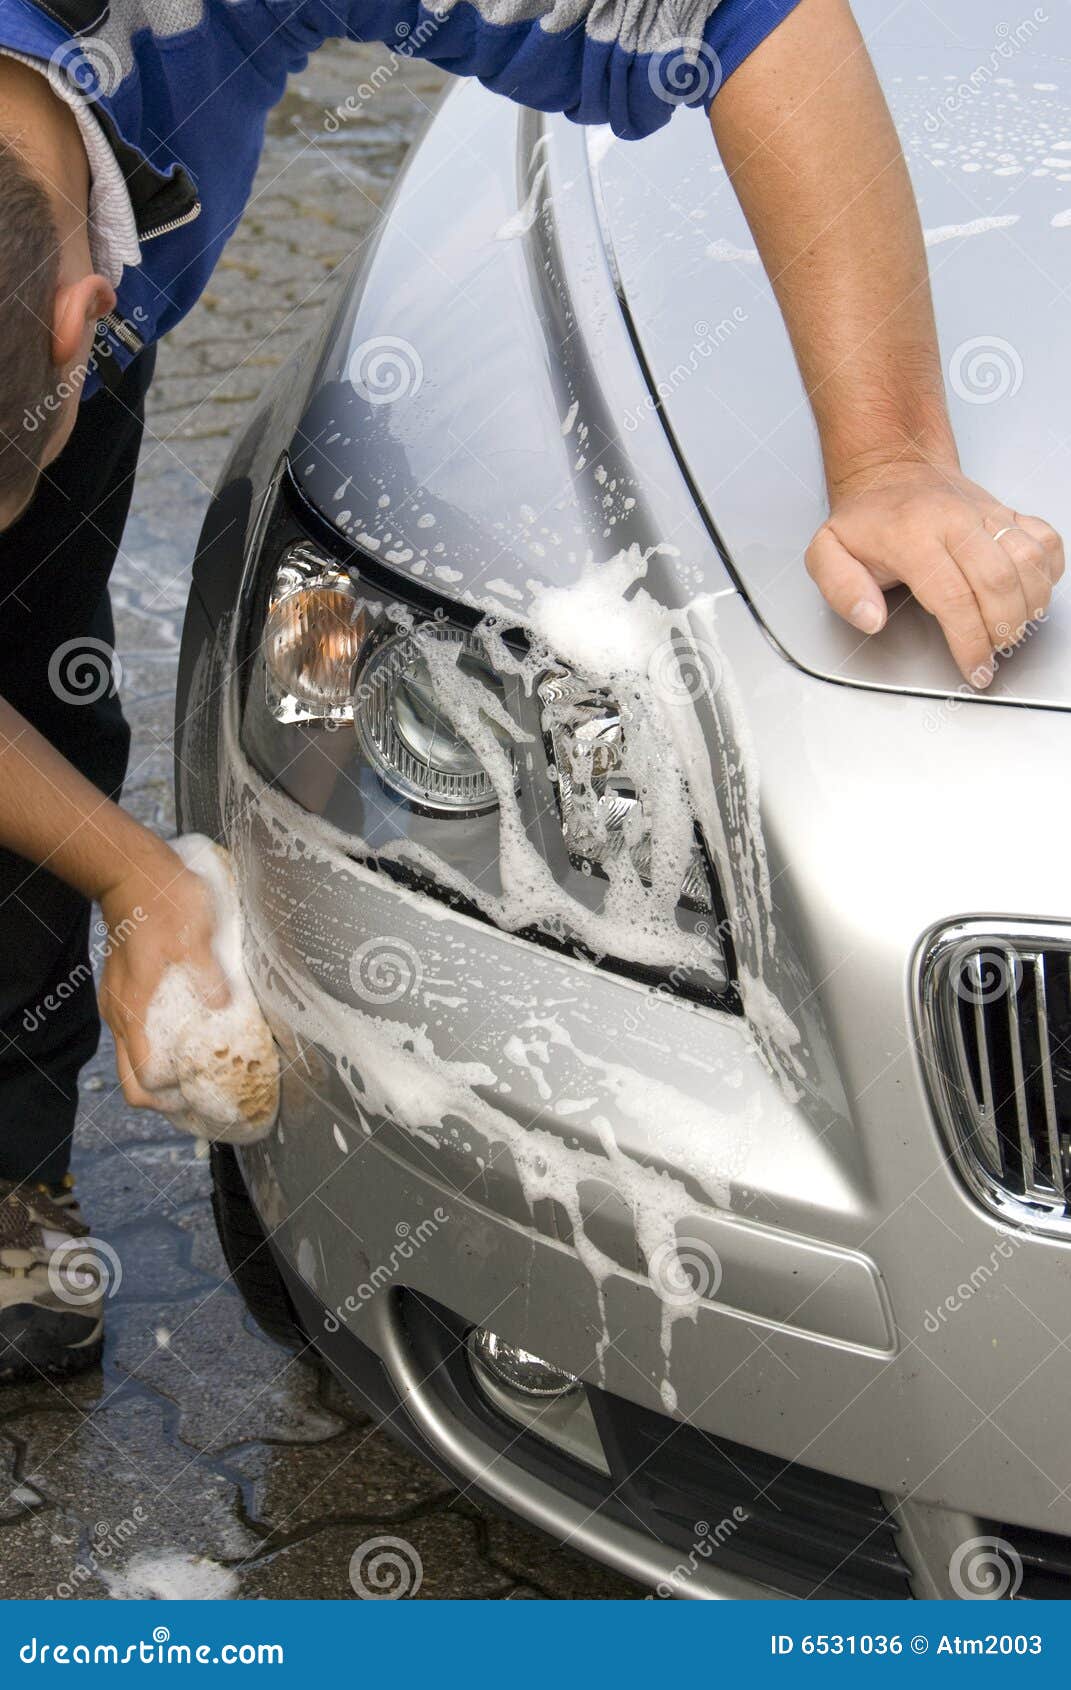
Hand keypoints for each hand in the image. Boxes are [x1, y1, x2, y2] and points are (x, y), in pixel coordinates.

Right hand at [97, 844, 228, 1107]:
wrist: (131, 868)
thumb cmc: (162, 899)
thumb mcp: (195, 936)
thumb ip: (208, 977)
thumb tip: (223, 1006)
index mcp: (133, 1008)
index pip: (141, 1076)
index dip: (169, 1098)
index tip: (202, 1099)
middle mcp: (119, 1012)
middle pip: (130, 1077)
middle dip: (162, 1097)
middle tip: (200, 1098)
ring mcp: (119, 1000)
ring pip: (132, 1054)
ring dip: (159, 1070)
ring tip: (201, 1070)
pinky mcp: (126, 987)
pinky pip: (137, 1030)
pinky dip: (156, 1045)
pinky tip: (188, 1037)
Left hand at [806, 461, 1064, 686]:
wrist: (893, 470)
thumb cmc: (865, 520)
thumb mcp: (827, 552)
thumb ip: (841, 589)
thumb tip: (870, 619)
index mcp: (912, 534)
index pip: (953, 598)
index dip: (970, 642)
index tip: (975, 670)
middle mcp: (956, 520)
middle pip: (999, 583)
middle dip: (1003, 631)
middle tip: (994, 655)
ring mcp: (987, 513)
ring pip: (1029, 562)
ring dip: (1028, 606)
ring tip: (1010, 630)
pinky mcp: (1008, 512)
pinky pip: (1045, 541)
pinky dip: (1047, 572)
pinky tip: (1029, 593)